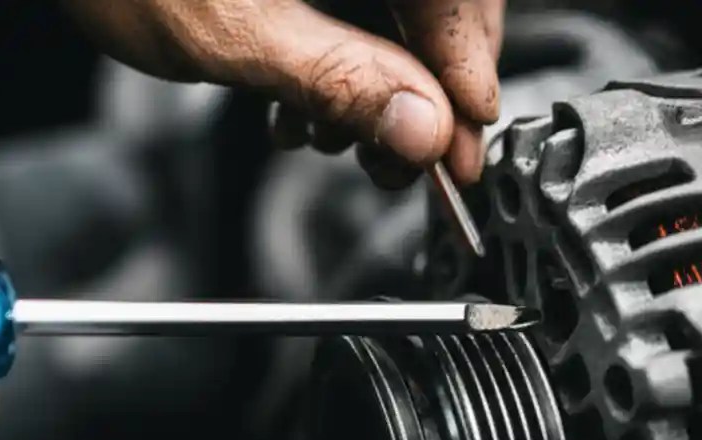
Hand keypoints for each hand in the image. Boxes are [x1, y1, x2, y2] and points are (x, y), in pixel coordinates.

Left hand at [68, 0, 504, 187]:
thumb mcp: (232, 32)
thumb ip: (336, 80)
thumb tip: (420, 128)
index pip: (458, 1)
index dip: (468, 77)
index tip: (459, 148)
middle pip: (440, 5)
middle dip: (421, 91)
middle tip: (404, 161)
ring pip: (400, 8)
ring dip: (379, 84)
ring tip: (334, 140)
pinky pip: (358, 0)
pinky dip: (343, 57)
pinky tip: (304, 106)